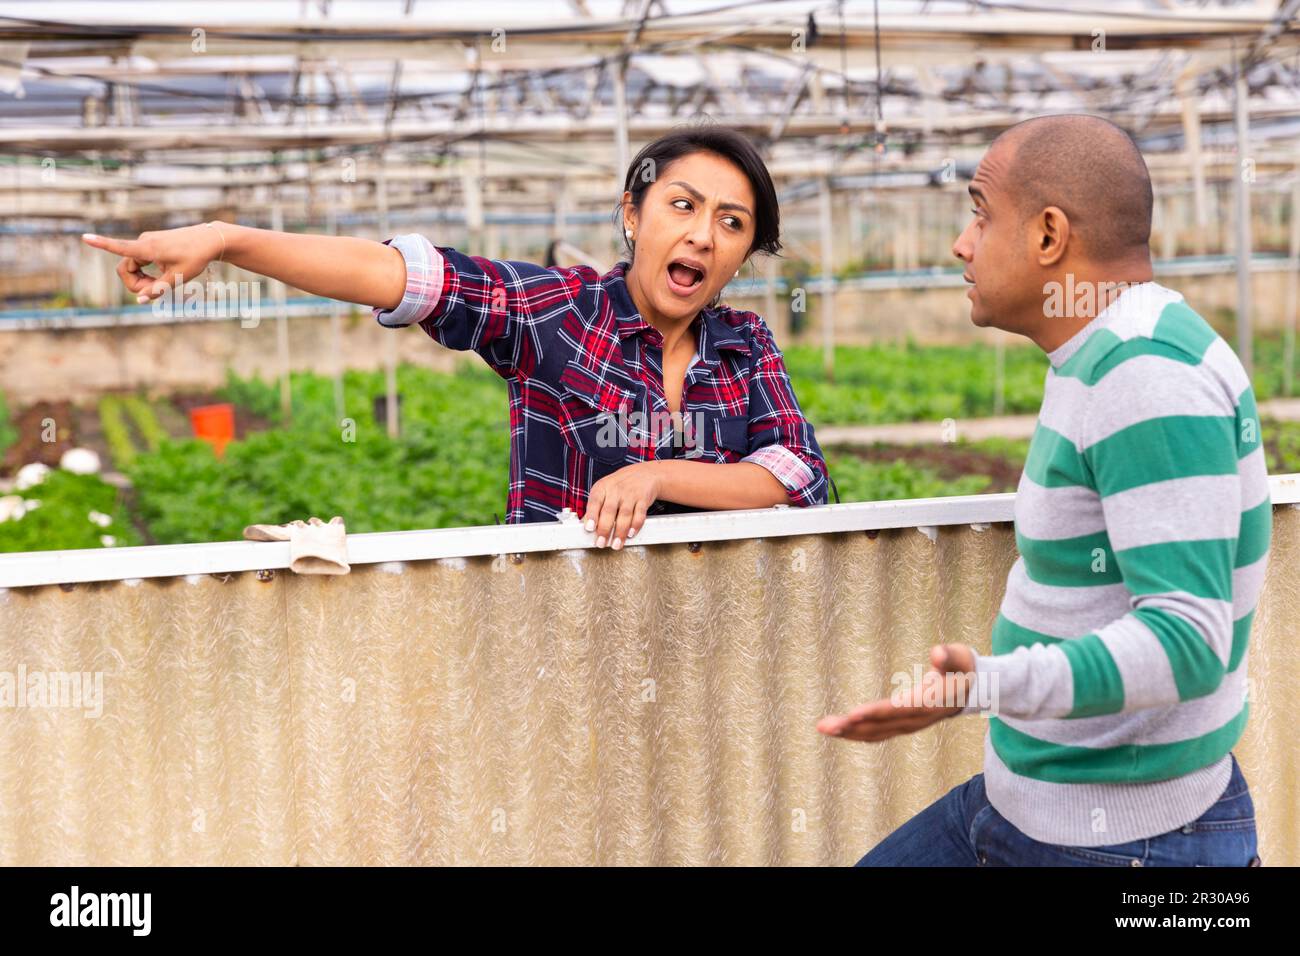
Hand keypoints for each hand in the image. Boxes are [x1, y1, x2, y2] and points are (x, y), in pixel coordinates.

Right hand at [82, 223, 225, 302]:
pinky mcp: (151, 243)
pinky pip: (140, 261)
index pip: (120, 247)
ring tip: (163, 283)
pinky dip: (147, 271)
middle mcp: (144, 242)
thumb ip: (157, 290)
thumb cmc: (195, 258)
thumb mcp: (178, 278)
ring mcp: (147, 241)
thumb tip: (139, 300)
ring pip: (133, 266)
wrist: (210, 240)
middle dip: (136, 284)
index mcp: (148, 249)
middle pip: (126, 269)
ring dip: (143, 279)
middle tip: (156, 292)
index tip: (84, 237)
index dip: (101, 244)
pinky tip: (163, 274)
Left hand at [581, 461, 660, 549]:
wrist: (645, 474)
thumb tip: (585, 525)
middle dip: (604, 529)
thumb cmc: (620, 485)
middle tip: (601, 543)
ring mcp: (631, 494)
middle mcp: (616, 490)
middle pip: (609, 511)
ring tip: (615, 544)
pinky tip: (630, 534)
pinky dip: (635, 526)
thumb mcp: (605, 490)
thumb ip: (596, 506)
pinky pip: (639, 514)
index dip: (591, 515)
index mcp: (602, 487)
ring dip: (620, 532)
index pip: (595, 501)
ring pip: (625, 515)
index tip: (589, 528)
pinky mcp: (643, 499)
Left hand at [816, 644, 976, 741]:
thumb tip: (936, 654)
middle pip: (882, 725)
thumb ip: (948, 656)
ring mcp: (910, 725)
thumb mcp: (960, 658)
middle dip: (852, 726)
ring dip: (850, 732)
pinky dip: (859, 733)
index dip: (876, 713)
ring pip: (877, 733)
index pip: (899, 709)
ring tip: (824, 728)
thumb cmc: (963, 669)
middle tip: (825, 726)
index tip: (852, 714)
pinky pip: (879, 733)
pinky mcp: (904, 725)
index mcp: (929, 702)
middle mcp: (917, 718)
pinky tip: (840, 732)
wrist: (973, 691)